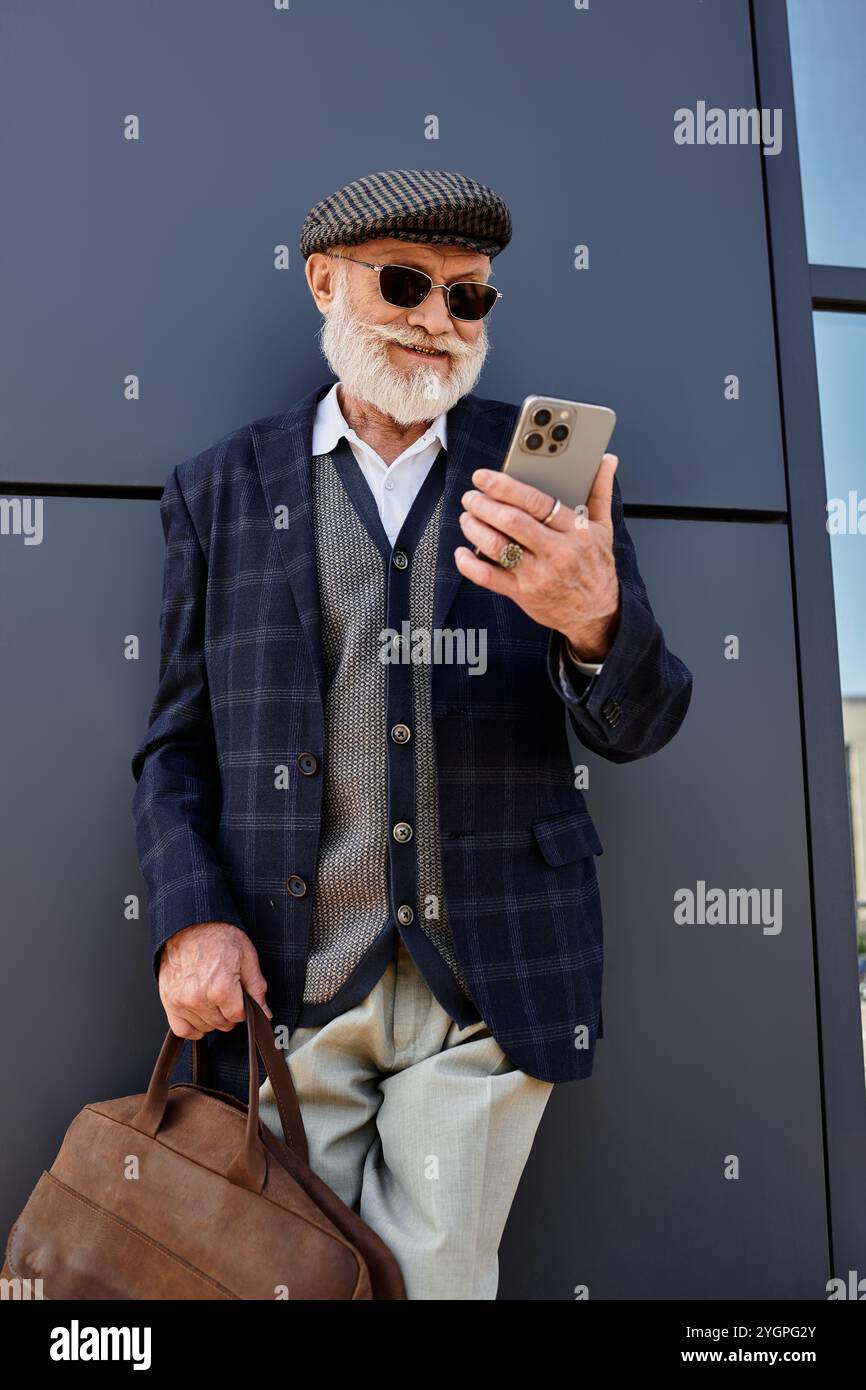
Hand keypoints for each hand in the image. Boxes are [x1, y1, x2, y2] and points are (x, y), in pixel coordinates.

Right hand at [158, 921, 271, 1039]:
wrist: (190, 924)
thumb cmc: (217, 936)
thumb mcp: (246, 957)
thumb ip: (257, 988)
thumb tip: (264, 1011)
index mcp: (221, 987)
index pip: (238, 1017)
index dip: (243, 1008)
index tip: (239, 997)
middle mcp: (199, 997)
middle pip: (222, 1024)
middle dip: (228, 1012)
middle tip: (226, 993)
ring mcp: (181, 1001)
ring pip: (204, 1028)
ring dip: (211, 1018)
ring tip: (211, 996)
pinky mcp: (169, 1001)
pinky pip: (182, 1030)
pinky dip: (192, 1026)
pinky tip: (199, 1012)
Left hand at [454, 454, 620, 661]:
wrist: (597, 614)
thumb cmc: (596, 567)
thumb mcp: (604, 529)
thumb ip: (600, 492)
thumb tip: (607, 460)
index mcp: (576, 531)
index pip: (537, 502)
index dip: (505, 486)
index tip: (484, 477)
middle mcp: (557, 552)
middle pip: (512, 522)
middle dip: (484, 505)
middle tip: (471, 496)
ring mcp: (538, 575)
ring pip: (497, 547)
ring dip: (475, 528)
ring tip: (467, 517)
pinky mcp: (522, 594)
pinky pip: (488, 577)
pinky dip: (469, 563)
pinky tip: (462, 552)